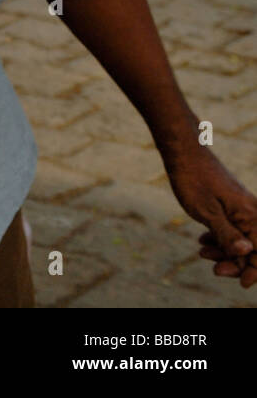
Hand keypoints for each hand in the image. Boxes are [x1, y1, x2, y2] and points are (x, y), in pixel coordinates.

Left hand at [163, 141, 256, 287]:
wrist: (183, 151)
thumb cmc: (193, 179)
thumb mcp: (206, 212)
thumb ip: (227, 235)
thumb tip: (247, 254)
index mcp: (251, 215)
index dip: (253, 270)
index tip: (240, 283)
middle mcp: (251, 212)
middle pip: (252, 247)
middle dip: (235, 262)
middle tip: (214, 269)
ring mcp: (241, 208)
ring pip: (240, 238)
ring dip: (225, 250)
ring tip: (202, 253)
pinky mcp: (230, 204)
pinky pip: (232, 227)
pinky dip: (220, 237)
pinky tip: (203, 241)